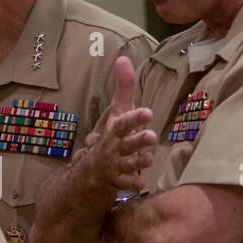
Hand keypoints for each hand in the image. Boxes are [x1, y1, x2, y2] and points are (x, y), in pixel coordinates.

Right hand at [83, 55, 155, 192]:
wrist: (91, 170)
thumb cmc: (111, 136)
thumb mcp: (117, 112)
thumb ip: (123, 88)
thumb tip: (123, 58)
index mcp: (114, 130)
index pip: (123, 123)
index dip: (135, 118)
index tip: (148, 113)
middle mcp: (114, 147)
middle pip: (126, 143)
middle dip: (138, 140)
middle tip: (152, 136)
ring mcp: (115, 165)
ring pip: (127, 163)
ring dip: (137, 161)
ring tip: (149, 159)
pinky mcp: (118, 180)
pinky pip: (124, 183)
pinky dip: (131, 183)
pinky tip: (142, 184)